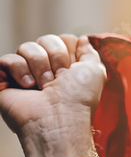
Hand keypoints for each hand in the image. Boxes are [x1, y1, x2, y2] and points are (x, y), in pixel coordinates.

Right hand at [0, 34, 105, 156]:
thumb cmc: (79, 99)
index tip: (72, 68)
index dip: (68, 50)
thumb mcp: (95, 72)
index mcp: (66, 66)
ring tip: (43, 86)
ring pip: (26, 47)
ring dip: (39, 66)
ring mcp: (25, 73)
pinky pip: (7, 59)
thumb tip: (84, 38)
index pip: (63, 39)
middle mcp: (46, 68)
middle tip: (57, 79)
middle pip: (46, 39)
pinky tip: (26, 86)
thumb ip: (90, 53)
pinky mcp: (5, 79)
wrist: (57, 118)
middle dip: (55, 58)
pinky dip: (19, 71)